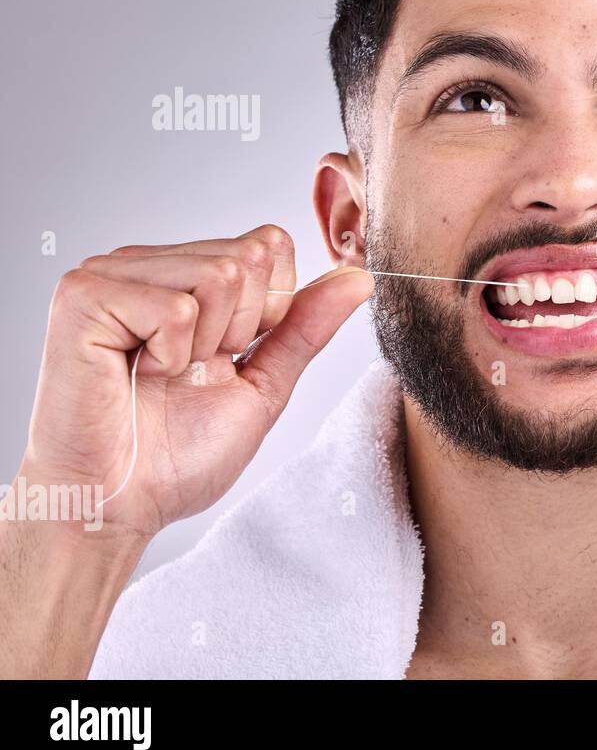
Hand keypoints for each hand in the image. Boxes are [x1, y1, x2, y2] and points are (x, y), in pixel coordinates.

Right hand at [20, 225, 373, 541]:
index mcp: (185, 274)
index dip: (269, 310)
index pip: (269, 244)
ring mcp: (109, 274)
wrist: (117, 505)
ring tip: (161, 375)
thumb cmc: (176, 456)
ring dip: (204, 345)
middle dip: (239, 329)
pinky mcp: (83, 297)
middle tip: (189, 373)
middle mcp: (146, 264)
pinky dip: (170, 355)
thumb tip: (360, 277)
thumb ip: (306, 326)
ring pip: (218, 275)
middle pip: (248, 256)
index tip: (228, 356)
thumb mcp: (263, 384)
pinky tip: (137, 375)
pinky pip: (176, 307)